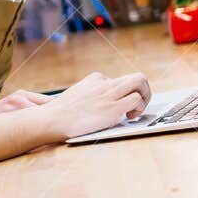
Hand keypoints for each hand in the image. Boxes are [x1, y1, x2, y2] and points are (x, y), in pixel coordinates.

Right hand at [37, 71, 151, 138]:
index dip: (124, 94)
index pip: (120, 80)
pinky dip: (139, 108)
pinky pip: (136, 99)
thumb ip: (90, 96)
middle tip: (136, 106)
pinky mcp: (112, 107)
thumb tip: (98, 106)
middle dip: (143, 91)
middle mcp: (104, 83)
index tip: (119, 105)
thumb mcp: (76, 97)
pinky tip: (128, 117)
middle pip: (136, 77)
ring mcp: (109, 93)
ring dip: (145, 96)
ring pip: (140, 81)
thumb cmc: (61, 115)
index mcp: (95, 79)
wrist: (52, 120)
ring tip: (135, 111)